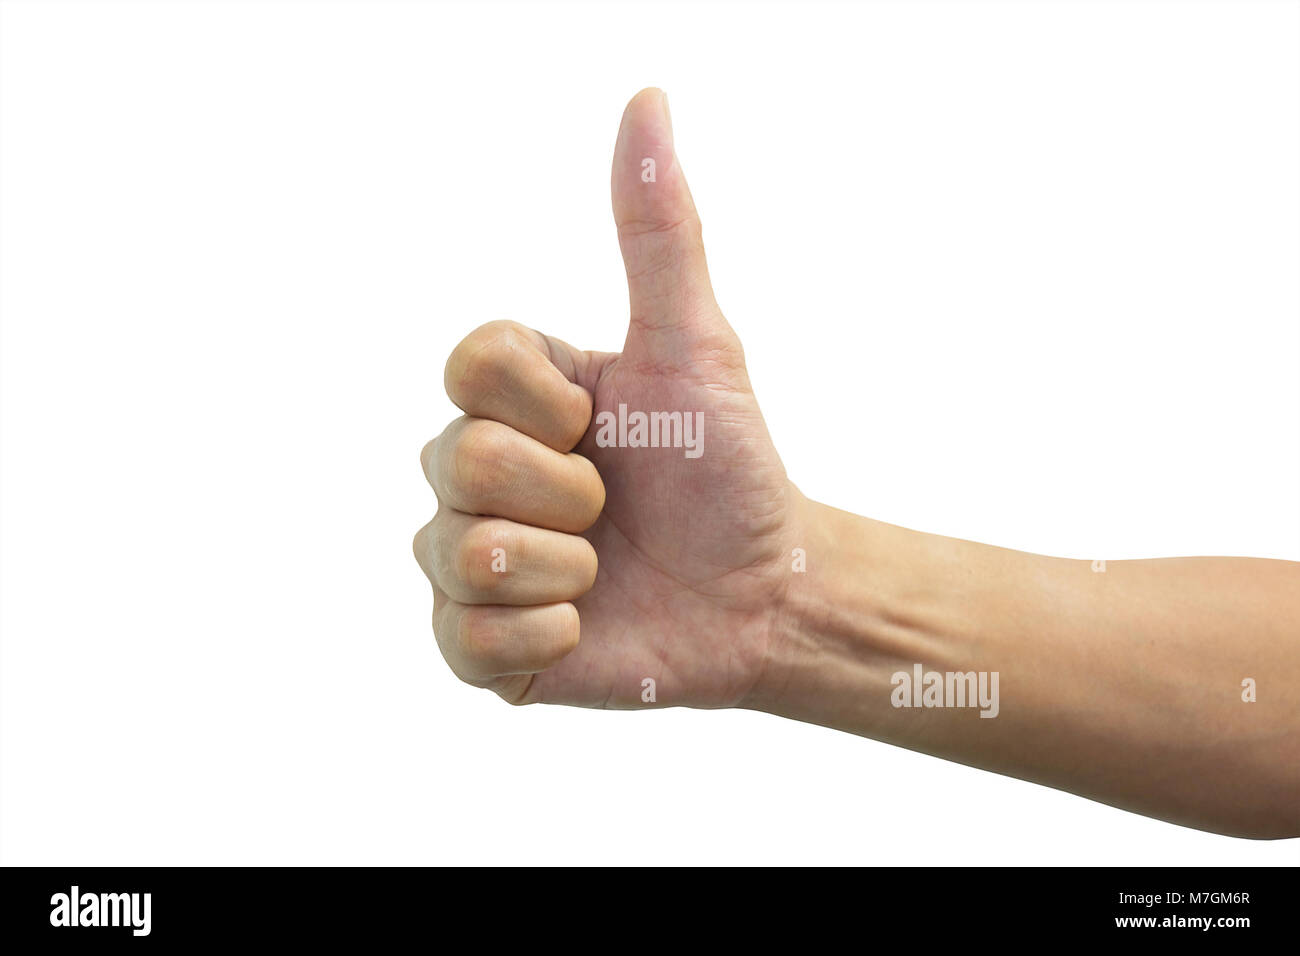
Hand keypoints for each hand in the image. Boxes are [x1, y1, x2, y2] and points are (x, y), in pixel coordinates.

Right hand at [414, 89, 803, 707]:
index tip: (605, 424)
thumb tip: (647, 100)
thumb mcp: (696, 349)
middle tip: (617, 508)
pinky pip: (468, 641)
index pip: (468, 366)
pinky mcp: (482, 647)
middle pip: (457, 459)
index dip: (547, 402)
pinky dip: (546, 635)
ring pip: (458, 551)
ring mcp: (473, 562)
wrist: (767, 595)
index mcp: (517, 400)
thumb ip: (658, 234)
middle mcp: (478, 475)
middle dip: (568, 490)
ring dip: (563, 564)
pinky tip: (588, 625)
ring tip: (605, 569)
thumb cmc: (730, 471)